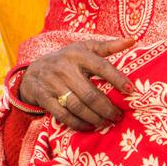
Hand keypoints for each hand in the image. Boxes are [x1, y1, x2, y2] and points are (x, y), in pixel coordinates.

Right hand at [19, 36, 135, 131]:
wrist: (33, 71)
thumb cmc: (66, 60)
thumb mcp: (84, 48)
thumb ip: (108, 46)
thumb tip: (133, 40)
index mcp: (77, 54)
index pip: (101, 66)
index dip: (117, 78)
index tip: (130, 90)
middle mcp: (64, 68)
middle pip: (90, 94)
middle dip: (107, 108)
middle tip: (118, 116)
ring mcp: (52, 84)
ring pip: (78, 107)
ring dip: (95, 118)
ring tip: (106, 122)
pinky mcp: (44, 98)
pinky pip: (63, 115)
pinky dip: (78, 123)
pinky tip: (89, 126)